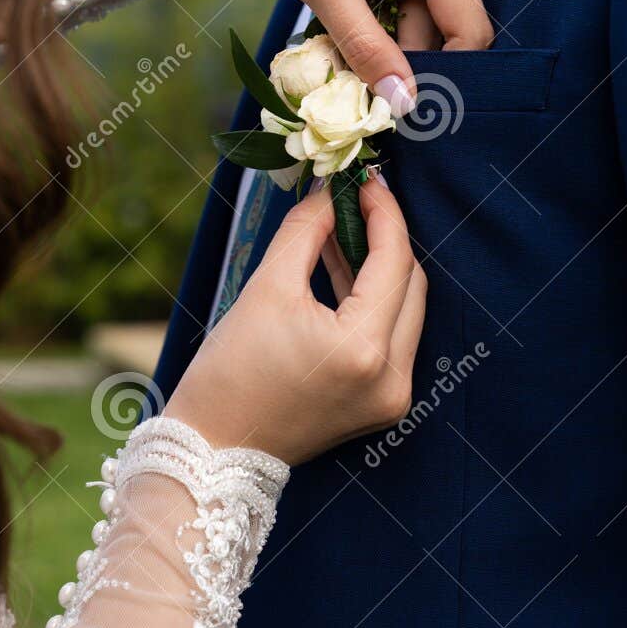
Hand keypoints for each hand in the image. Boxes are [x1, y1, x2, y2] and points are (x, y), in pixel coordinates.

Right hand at [164, 175, 426, 464]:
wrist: (216, 447)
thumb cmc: (230, 371)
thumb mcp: (266, 288)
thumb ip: (306, 232)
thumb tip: (330, 195)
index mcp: (363, 350)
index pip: (394, 263)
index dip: (383, 214)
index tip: (367, 181)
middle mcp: (391, 378)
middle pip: (410, 285)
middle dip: (385, 238)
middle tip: (355, 202)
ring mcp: (392, 397)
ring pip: (406, 311)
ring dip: (379, 269)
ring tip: (343, 230)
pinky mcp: (383, 405)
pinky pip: (392, 338)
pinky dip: (372, 304)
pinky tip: (344, 270)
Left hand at [202, 0, 492, 114]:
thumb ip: (367, 47)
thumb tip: (404, 102)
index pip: (469, 28)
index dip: (445, 74)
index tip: (403, 105)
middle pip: (438, 23)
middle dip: (398, 55)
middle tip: (345, 74)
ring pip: (415, 9)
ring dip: (376, 31)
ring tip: (329, 18)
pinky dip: (369, 5)